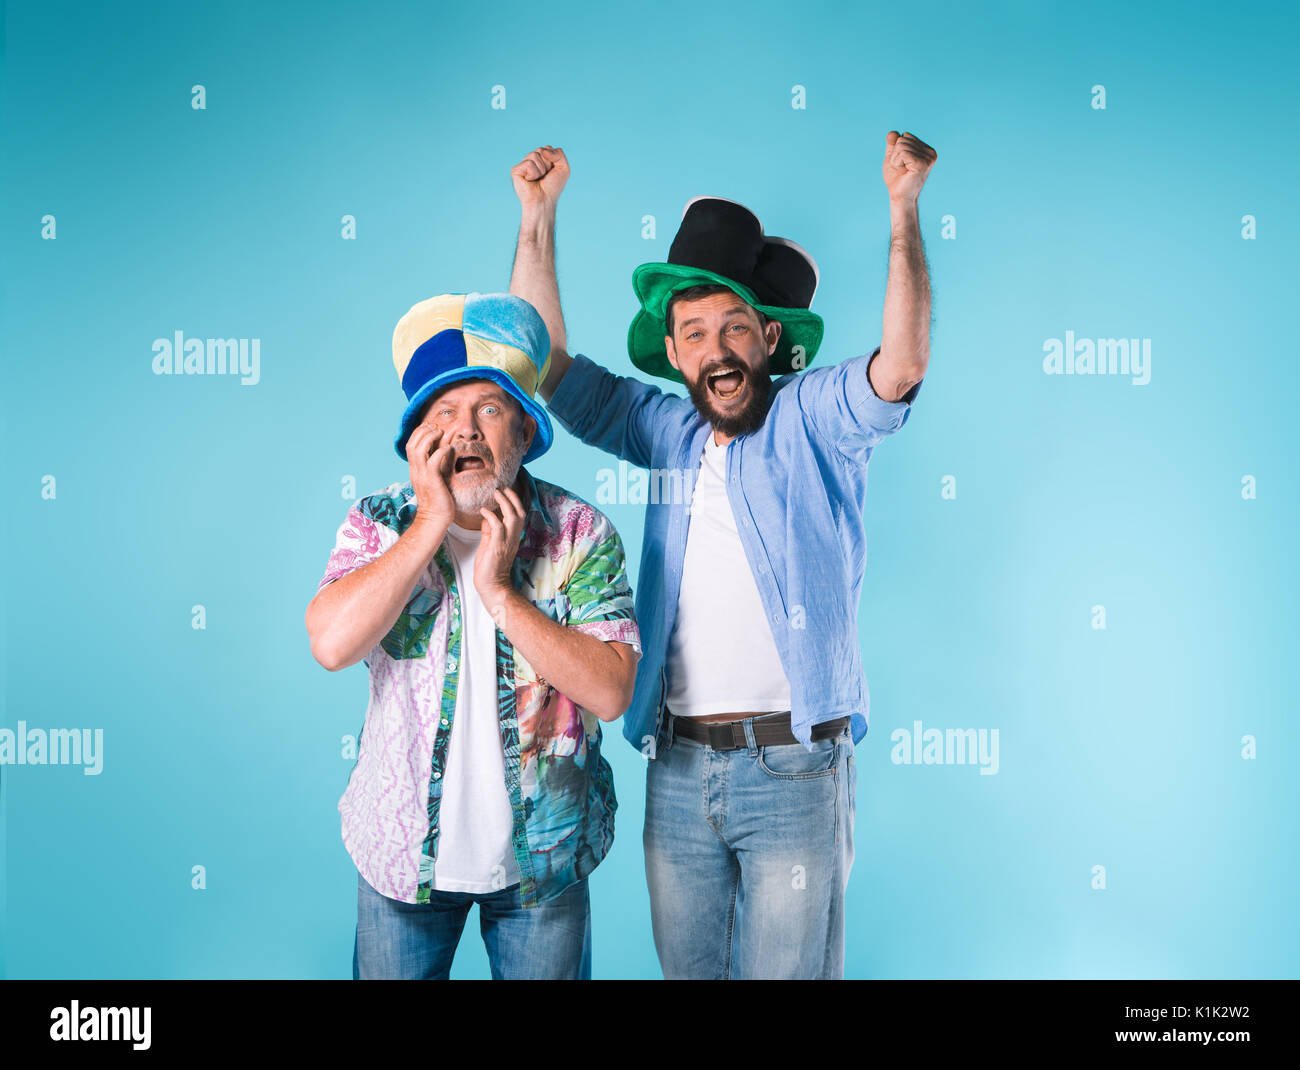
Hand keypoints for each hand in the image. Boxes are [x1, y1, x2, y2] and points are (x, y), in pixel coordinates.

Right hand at [407, 424, 455, 530]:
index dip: (419, 433)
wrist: (435, 519)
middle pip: (411, 444)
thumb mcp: (434, 479)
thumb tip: (443, 451)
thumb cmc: (438, 500)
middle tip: (436, 428)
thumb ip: (435, 465)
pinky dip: (440, 451)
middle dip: (423, 431)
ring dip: (429, 438)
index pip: (410, 445)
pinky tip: (449, 448)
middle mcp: (415, 471)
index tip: (432, 428)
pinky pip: (433, 461)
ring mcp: (422, 476)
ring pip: (418, 450)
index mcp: (415, 470)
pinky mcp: (431, 481)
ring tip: (440, 434)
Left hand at [473, 487, 525, 621]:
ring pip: (513, 517)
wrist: (491, 584)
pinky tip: (484, 510)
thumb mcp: (490, 543)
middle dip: (512, 498)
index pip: (519, 515)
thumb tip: (487, 515)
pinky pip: (497, 526)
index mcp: (512, 537)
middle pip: (520, 512)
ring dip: (505, 503)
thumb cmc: (489, 566)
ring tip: (496, 493)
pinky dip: (491, 516)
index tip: (506, 490)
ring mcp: (507, 542)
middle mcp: (513, 538)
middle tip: (503, 488)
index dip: (514, 501)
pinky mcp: (497, 546)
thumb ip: (490, 530)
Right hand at [511, 145, 569, 209]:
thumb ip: (559, 154)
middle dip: (547, 164)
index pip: (547, 148)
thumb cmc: (553, 187)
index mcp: (540, 159)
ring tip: (538, 179)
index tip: (552, 172)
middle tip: (544, 176)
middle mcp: (530, 160)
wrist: (544, 201)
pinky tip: (530, 181)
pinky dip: (533, 173)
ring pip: (534, 155)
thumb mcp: (563, 168)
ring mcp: (522, 165)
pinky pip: (528, 163)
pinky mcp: (515, 170)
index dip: (553, 160)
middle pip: (541, 150)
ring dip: (541, 170)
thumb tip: (543, 150)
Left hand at [882, 130, 936, 203]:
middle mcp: (930, 152)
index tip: (902, 163)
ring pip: (901, 145)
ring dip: (895, 159)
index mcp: (926, 149)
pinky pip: (902, 152)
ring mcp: (928, 158)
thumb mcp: (892, 157)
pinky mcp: (922, 164)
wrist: (899, 197)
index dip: (897, 149)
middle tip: (901, 168)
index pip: (905, 136)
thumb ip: (892, 144)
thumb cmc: (897, 179)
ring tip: (902, 170)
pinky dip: (897, 161)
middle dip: (895, 153)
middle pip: (903, 138)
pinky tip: (903, 171)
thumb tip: (893, 132)